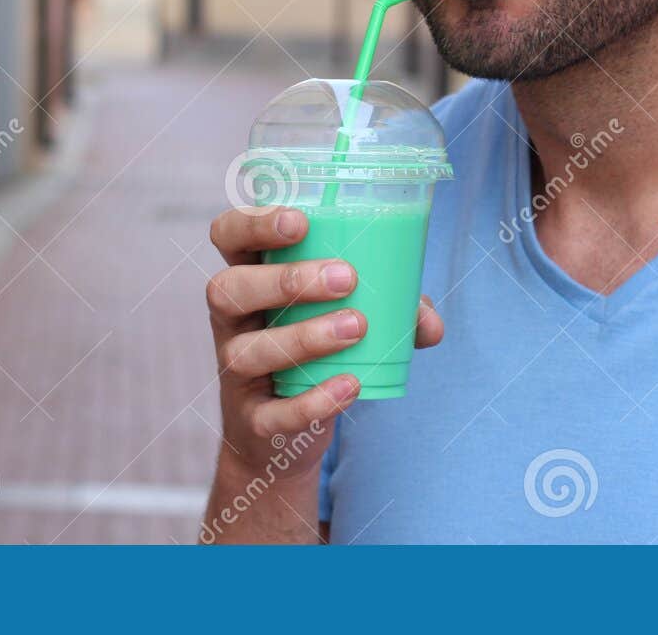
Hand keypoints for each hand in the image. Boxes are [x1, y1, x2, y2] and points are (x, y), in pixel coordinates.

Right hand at [203, 207, 443, 507]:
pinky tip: (350, 386)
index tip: (300, 222)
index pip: (227, 236)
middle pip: (228, 289)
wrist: (280, 434)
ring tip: (356, 328)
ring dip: (305, 336)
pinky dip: (314, 400)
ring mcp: (234, 371)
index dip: (253, 224)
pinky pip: (273, 413)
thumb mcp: (341, 316)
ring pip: (249, 351)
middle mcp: (231, 321)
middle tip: (346, 278)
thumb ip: (390, 310)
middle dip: (286, 280)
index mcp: (249, 277)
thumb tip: (430, 321)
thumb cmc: (313, 352)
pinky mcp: (251, 420)